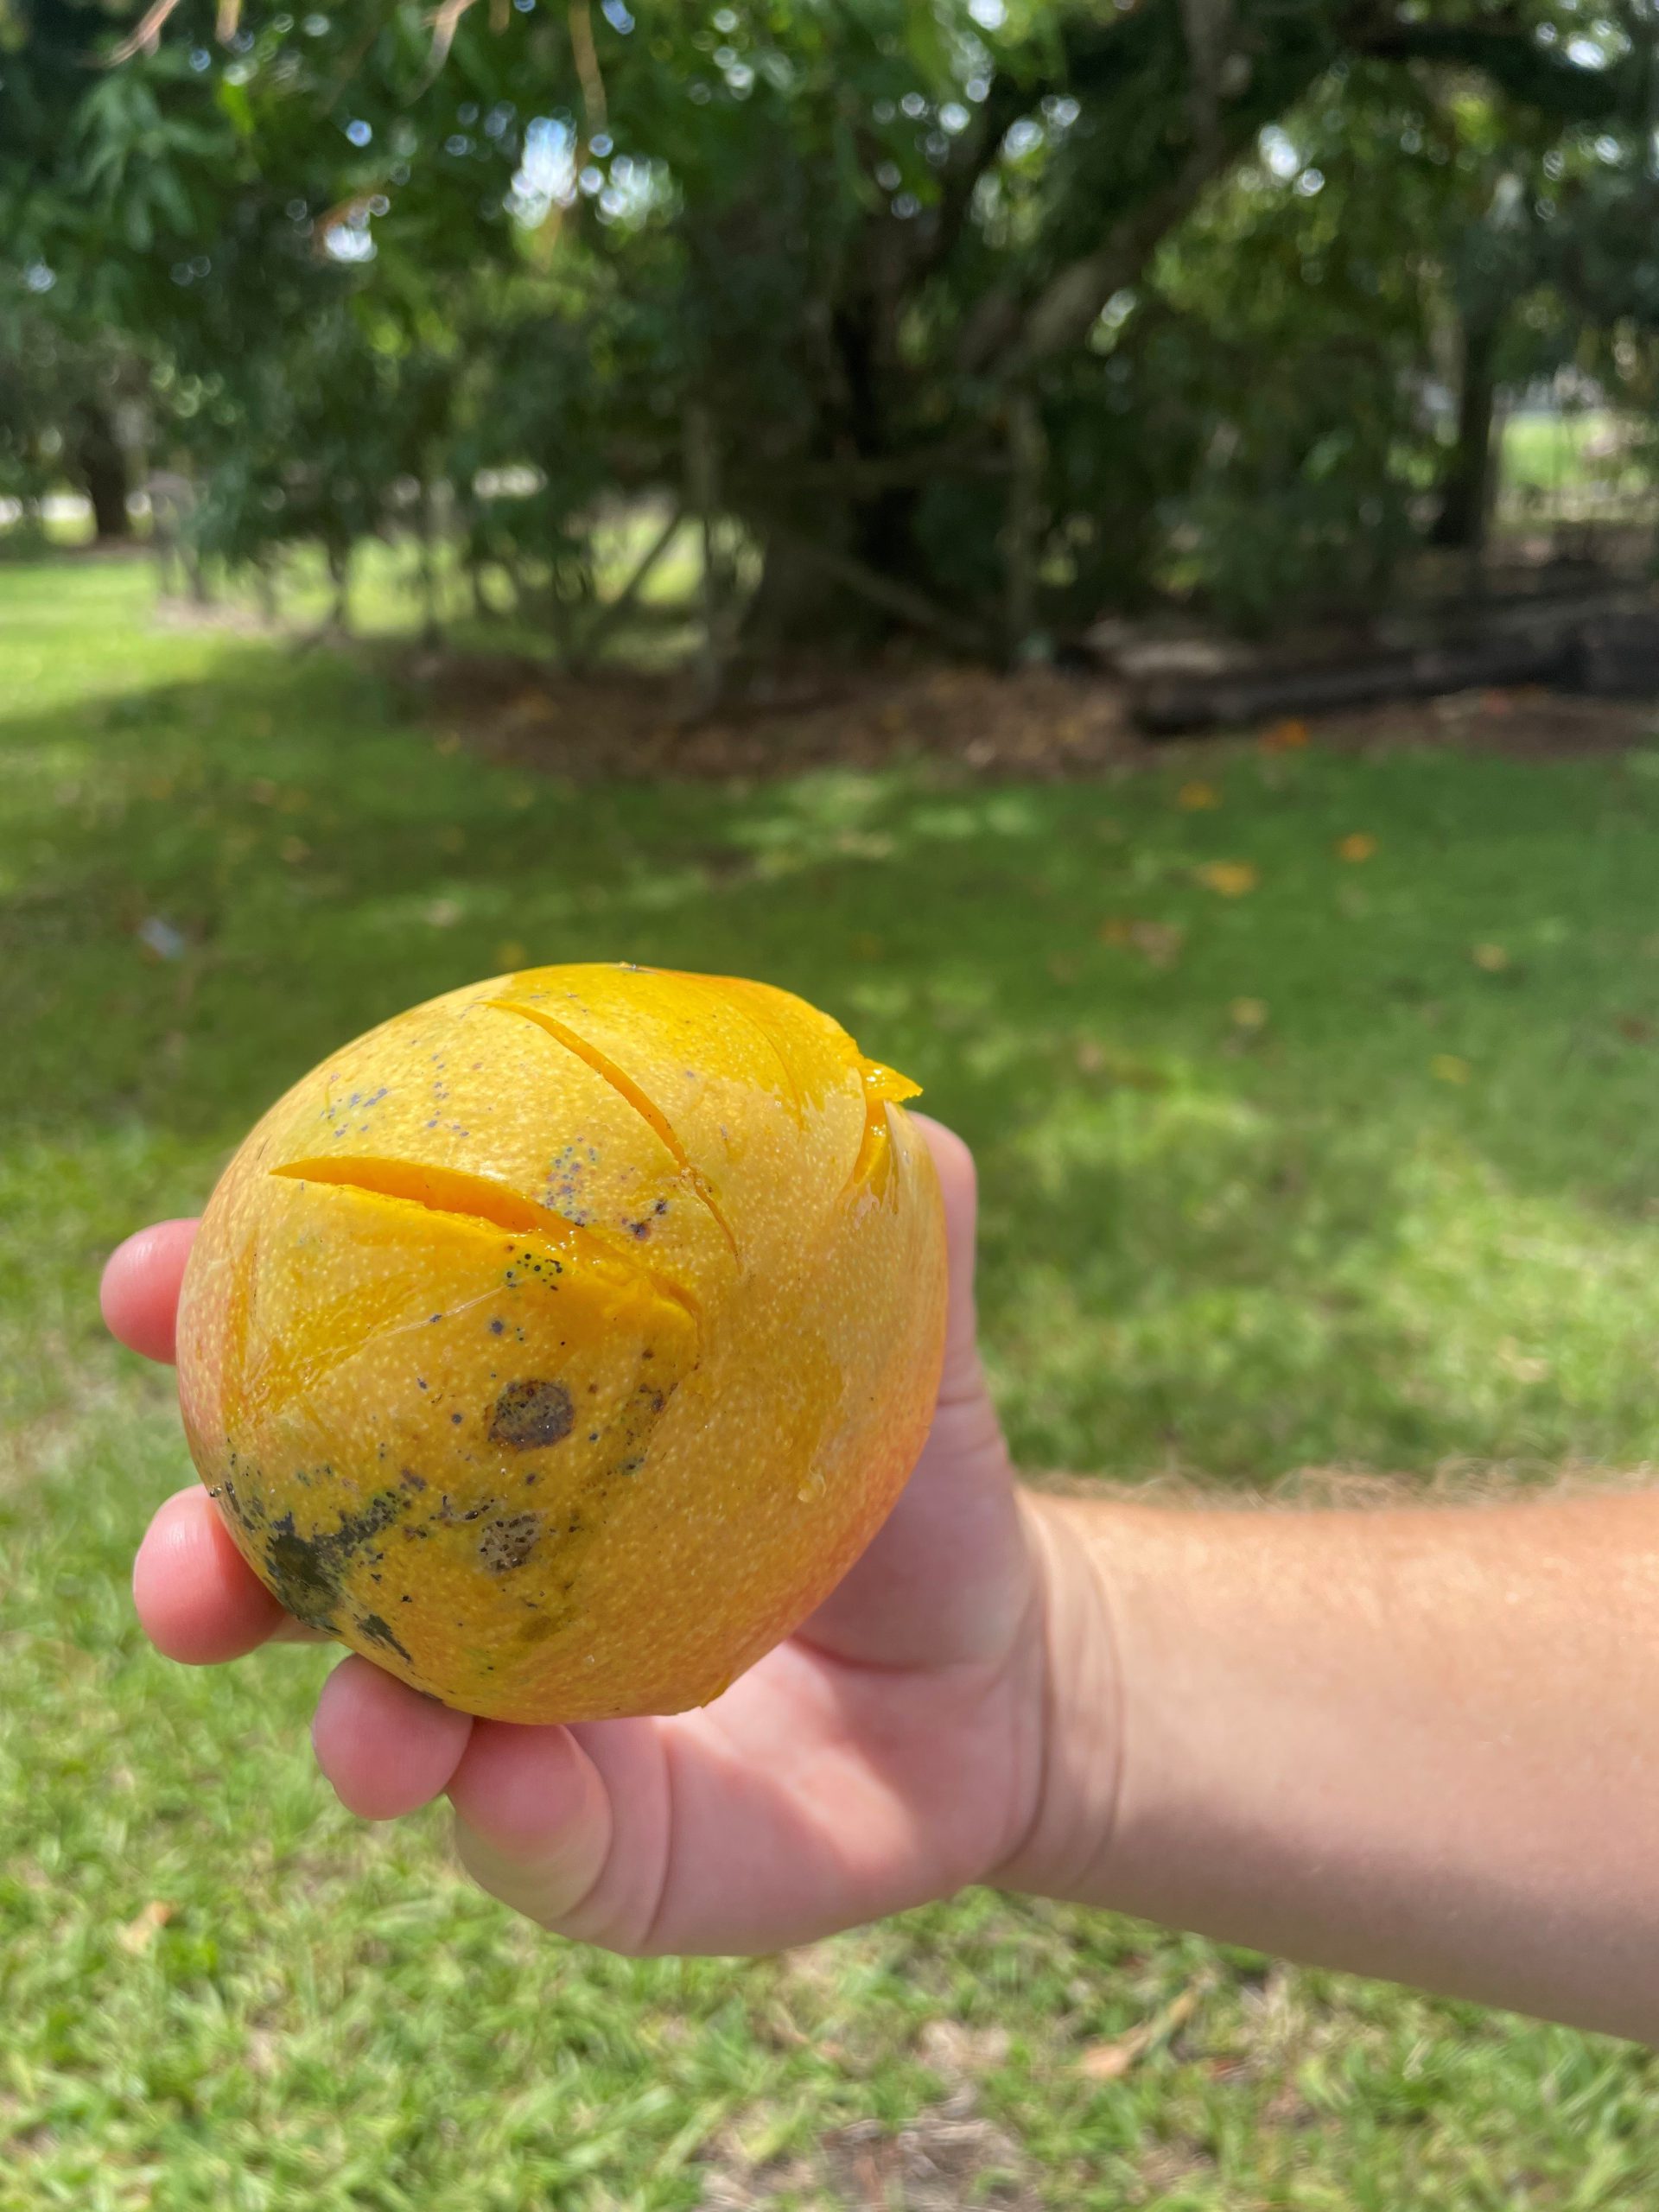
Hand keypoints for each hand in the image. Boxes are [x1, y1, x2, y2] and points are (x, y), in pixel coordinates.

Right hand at [106, 1120, 1106, 1952]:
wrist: (999, 1676)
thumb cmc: (912, 1484)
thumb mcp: (915, 1357)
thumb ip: (901, 1245)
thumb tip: (905, 1122)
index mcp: (511, 1438)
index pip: (336, 1371)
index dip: (215, 1321)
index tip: (146, 1277)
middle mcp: (478, 1584)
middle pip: (299, 1568)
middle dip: (214, 1559)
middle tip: (191, 1560)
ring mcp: (526, 1722)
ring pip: (386, 1726)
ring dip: (347, 1723)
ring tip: (364, 1728)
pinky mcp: (603, 1852)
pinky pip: (536, 1847)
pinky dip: (513, 1821)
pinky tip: (514, 1788)